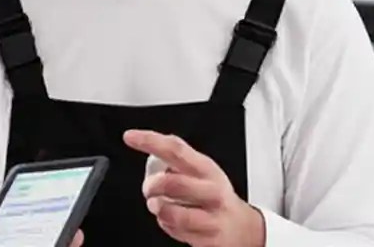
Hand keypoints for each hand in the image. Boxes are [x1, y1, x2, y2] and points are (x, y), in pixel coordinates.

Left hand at [124, 129, 265, 246]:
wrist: (243, 228)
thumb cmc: (215, 196)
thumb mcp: (202, 170)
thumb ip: (178, 158)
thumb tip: (149, 144)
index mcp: (206, 168)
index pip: (176, 149)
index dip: (150, 141)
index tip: (131, 137)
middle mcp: (211, 190)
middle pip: (171, 183)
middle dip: (151, 186)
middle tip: (148, 189)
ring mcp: (211, 215)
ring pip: (172, 212)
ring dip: (157, 209)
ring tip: (158, 205)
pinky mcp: (208, 236)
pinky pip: (177, 231)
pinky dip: (166, 225)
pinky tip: (171, 220)